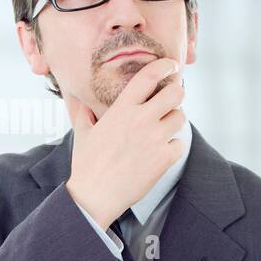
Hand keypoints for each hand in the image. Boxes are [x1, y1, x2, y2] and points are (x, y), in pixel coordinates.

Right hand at [64, 56, 186, 229]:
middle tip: (170, 101)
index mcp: (121, 109)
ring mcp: (155, 139)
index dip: (164, 66)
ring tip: (163, 128)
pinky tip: (160, 152)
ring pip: (180, 117)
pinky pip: (180, 143)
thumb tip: (79, 102)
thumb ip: (83, 113)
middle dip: (176, 94)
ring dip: (174, 120)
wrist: (95, 195)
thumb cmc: (87, 164)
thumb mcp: (82, 133)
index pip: (148, 76)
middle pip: (175, 93)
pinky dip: (173, 147)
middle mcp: (141, 120)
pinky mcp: (164, 159)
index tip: (172, 66)